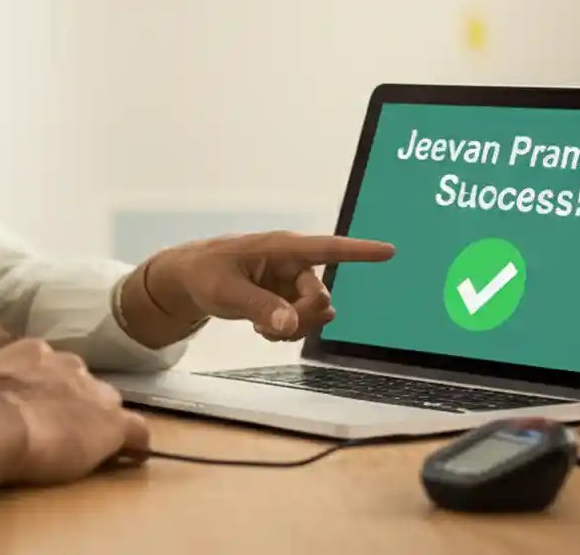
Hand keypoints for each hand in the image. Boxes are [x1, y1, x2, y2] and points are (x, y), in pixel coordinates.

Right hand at [0, 339, 149, 486]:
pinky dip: (135, 445)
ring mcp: (93, 392)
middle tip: (55, 427)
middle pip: (80, 383)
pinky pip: (136, 432)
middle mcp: (68, 364)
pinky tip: (133, 456)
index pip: (48, 368)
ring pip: (106, 405)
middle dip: (71, 402)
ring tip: (87, 446)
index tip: (33, 406)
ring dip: (97, 423)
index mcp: (32, 351)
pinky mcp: (111, 424)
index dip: (43, 390)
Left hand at [124, 231, 394, 343]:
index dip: (359, 251)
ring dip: (296, 327)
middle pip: (321, 297)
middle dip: (303, 317)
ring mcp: (291, 282)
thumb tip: (291, 323)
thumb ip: (259, 306)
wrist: (190, 280)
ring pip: (316, 312)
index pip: (327, 248)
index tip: (389, 251)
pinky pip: (303, 321)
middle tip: (272, 328)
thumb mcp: (226, 292)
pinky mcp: (286, 298)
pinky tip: (264, 330)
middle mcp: (294, 264)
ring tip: (263, 329)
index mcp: (283, 248)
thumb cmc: (205, 274)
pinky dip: (288, 331)